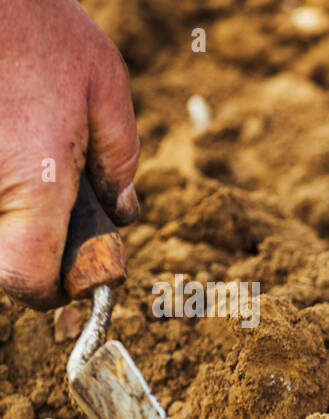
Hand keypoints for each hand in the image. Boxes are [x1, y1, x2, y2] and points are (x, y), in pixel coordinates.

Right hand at [0, 0, 138, 308]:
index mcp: (36, 183)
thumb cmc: (36, 28)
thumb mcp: (104, 85)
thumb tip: (122, 212)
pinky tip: (9, 137)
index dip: (51, 285)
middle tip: (52, 207)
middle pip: (2, 257)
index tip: (70, 271)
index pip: (28, 279)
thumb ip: (119, 158)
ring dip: (13, 208)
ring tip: (23, 150)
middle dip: (32, 245)